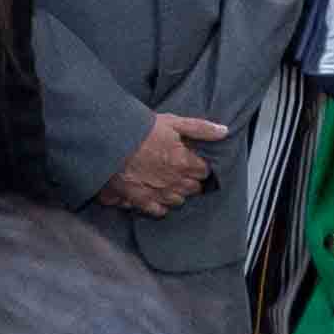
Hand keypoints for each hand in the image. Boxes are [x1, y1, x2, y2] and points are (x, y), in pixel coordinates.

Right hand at [98, 109, 227, 214]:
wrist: (109, 141)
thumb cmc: (140, 130)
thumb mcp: (173, 122)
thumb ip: (200, 128)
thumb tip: (224, 132)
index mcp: (184, 162)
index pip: (204, 171)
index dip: (199, 165)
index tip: (192, 160)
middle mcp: (174, 182)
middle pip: (193, 188)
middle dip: (190, 179)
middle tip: (180, 169)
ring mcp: (158, 193)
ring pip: (178, 200)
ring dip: (177, 192)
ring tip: (168, 182)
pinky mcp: (141, 200)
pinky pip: (159, 211)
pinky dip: (160, 205)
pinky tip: (157, 195)